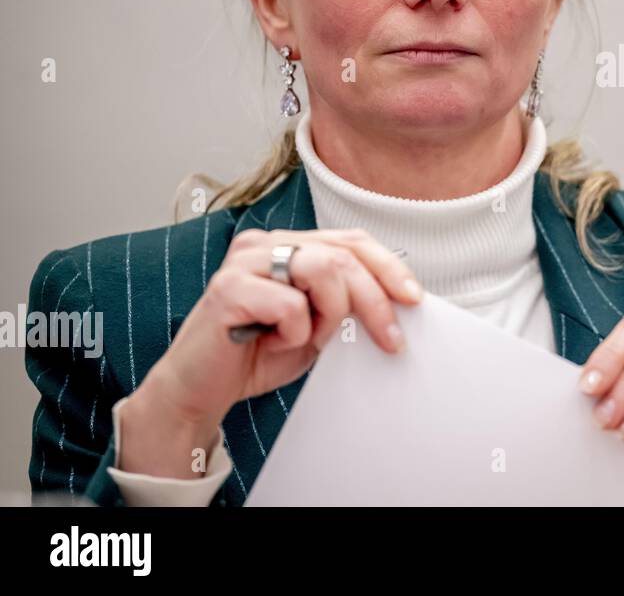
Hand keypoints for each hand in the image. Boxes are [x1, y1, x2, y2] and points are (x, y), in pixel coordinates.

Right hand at [117, 227, 421, 478]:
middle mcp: (265, 243)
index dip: (388, 266)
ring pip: (325, 270)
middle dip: (376, 299)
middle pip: (344, 254)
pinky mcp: (228, 287)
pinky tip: (269, 343)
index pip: (351, 240)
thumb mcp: (316, 326)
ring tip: (307, 338)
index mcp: (287, 245)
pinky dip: (294, 333)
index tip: (414, 298)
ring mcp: (244, 261)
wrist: (201, 391)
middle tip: (390, 337)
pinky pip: (290, 305)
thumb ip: (345, 303)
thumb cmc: (257, 355)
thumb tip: (397, 297)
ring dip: (330, 315)